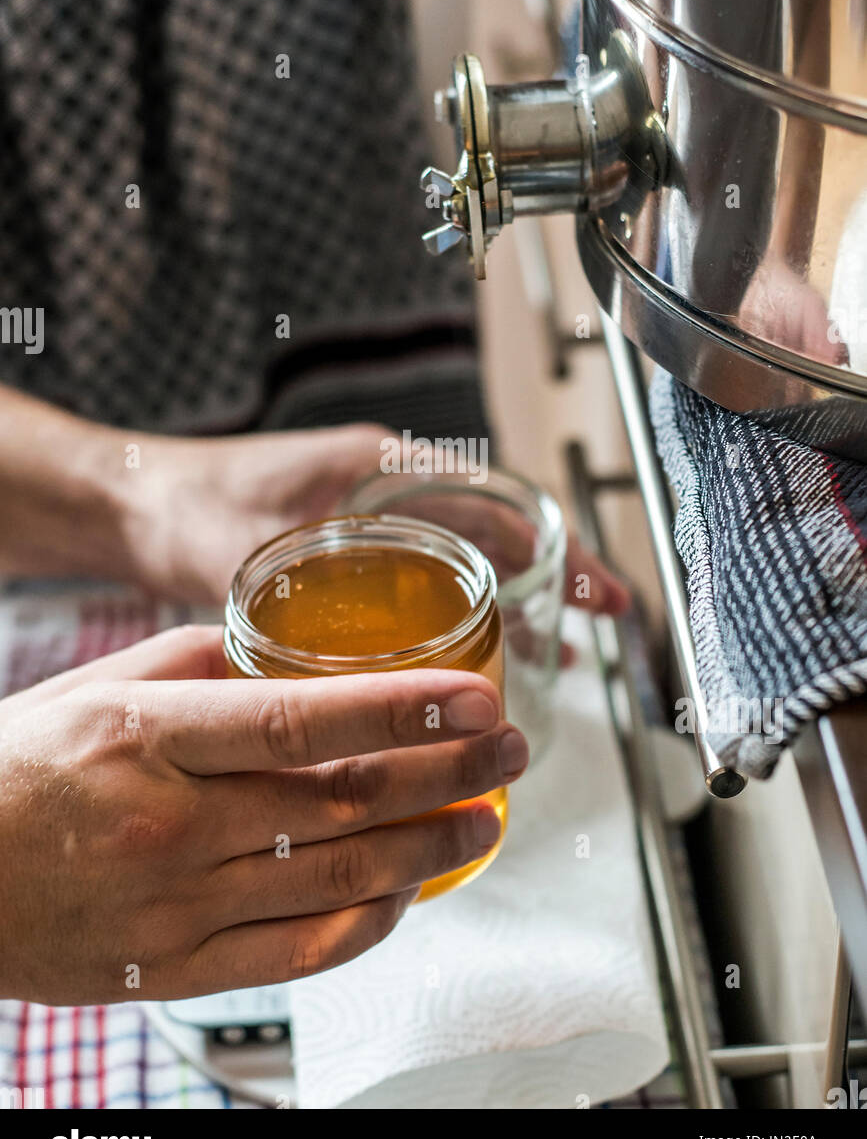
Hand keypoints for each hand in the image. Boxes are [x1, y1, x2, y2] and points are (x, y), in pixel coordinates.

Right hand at [0, 626, 526, 1004]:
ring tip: (487, 815)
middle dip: (444, 771)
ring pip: (336, 879)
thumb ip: (198, 666)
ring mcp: (176, 908)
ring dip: (430, 846)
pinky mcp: (178, 968)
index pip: (298, 722)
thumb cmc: (13, 771)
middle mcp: (169, 826)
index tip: (472, 695)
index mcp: (147, 740)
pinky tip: (413, 891)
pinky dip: (371, 922)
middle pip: (341, 802)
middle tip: (507, 749)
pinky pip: (300, 952)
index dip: (398, 708)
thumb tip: (288, 658)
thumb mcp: (95, 688)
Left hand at [122, 425, 629, 613]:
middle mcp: (386, 484)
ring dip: (516, 591)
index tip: (595, 588)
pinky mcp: (355, 546)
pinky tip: (478, 650)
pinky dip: (468, 604)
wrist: (133, 498)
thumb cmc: (179, 501)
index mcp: (376, 466)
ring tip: (553, 648)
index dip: (554, 544)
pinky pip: (433, 573)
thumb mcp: (236, 551)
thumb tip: (335, 672)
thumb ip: (284, 601)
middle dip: (553, 570)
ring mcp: (374, 514)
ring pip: (471, 551)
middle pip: (496, 524)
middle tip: (598, 619)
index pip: (492, 498)